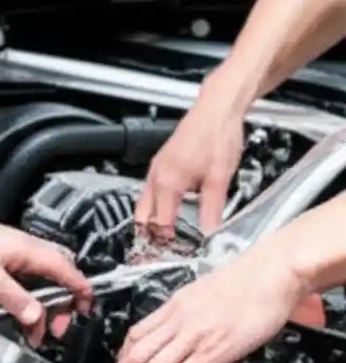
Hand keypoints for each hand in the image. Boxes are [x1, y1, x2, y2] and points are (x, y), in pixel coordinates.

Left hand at [0, 207, 91, 343]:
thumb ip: (16, 300)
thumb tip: (36, 317)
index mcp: (28, 251)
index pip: (67, 271)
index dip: (80, 292)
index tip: (84, 310)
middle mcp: (21, 249)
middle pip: (54, 277)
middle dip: (59, 305)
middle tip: (53, 328)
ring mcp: (6, 253)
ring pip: (34, 281)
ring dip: (37, 305)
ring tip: (32, 327)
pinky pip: (16, 280)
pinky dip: (20, 298)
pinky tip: (11, 310)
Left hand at [101, 245, 308, 362]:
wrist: (271, 273)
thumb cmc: (246, 281)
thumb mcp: (204, 292)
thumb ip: (187, 312)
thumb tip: (178, 327)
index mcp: (173, 306)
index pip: (135, 335)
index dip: (120, 360)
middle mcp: (176, 321)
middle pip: (134, 355)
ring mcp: (192, 337)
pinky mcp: (211, 352)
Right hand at [135, 73, 245, 237]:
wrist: (217, 108)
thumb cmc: (217, 136)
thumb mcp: (219, 179)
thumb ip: (212, 210)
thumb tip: (210, 233)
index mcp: (168, 183)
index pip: (160, 223)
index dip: (166, 241)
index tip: (174, 254)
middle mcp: (156, 177)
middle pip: (143, 216)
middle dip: (150, 236)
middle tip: (161, 251)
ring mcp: (156, 169)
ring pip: (144, 204)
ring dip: (151, 222)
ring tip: (165, 236)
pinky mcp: (161, 163)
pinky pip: (150, 191)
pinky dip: (155, 206)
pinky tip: (170, 210)